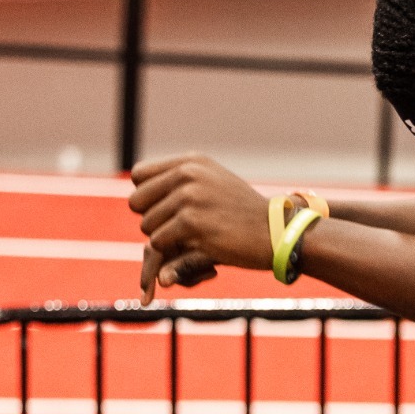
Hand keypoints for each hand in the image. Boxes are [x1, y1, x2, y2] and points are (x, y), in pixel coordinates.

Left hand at [128, 153, 272, 300]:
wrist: (277, 233)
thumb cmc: (245, 214)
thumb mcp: (215, 184)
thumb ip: (181, 181)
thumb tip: (139, 185)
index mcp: (192, 162)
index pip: (140, 175)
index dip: (148, 196)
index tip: (167, 209)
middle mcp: (188, 174)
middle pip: (137, 202)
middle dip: (153, 219)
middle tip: (179, 230)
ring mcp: (189, 197)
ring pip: (147, 224)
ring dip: (165, 238)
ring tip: (194, 238)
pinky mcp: (191, 223)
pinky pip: (158, 241)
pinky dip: (173, 251)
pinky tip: (198, 246)